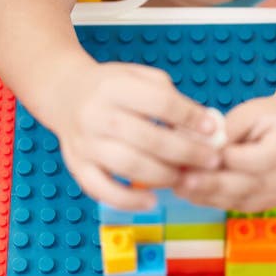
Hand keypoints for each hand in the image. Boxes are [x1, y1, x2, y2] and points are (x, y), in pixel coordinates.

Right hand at [49, 54, 221, 210]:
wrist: (64, 93)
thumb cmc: (110, 86)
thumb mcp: (136, 75)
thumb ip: (167, 95)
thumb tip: (203, 123)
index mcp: (115, 86)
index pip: (160, 102)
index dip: (189, 116)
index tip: (212, 128)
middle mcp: (96, 114)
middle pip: (147, 137)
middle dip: (186, 152)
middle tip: (211, 160)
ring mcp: (84, 143)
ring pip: (129, 165)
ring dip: (164, 175)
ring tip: (186, 177)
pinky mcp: (77, 167)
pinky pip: (103, 190)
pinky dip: (129, 201)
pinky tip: (152, 201)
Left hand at [173, 95, 275, 211]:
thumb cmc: (265, 117)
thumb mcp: (249, 112)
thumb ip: (228, 130)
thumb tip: (202, 147)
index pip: (263, 158)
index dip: (235, 159)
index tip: (207, 155)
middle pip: (251, 184)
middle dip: (214, 183)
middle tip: (185, 179)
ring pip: (242, 200)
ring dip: (210, 196)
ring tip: (181, 187)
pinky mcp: (265, 203)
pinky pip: (238, 206)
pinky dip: (214, 200)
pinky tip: (192, 193)